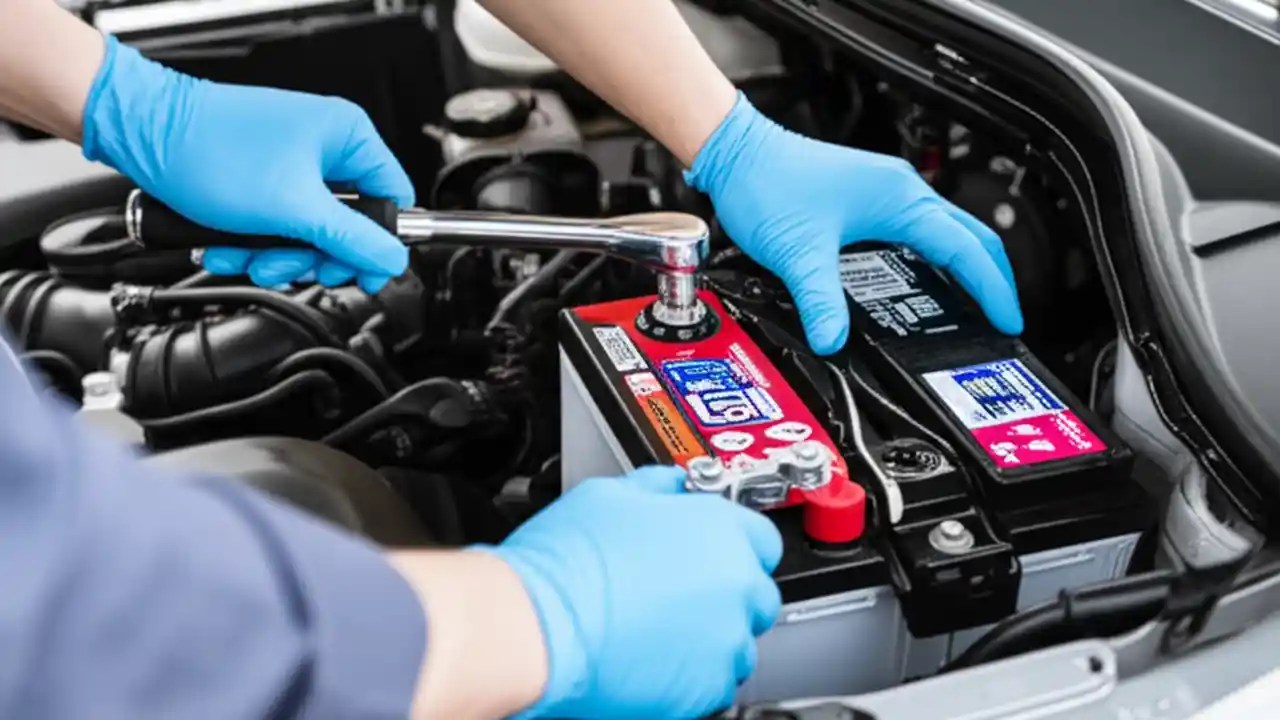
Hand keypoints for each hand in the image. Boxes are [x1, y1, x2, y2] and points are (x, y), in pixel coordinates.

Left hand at [82, 36, 412, 292]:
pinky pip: (277, 224)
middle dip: (313, 255)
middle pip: (348, 224)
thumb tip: (392, 260)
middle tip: (293, 264)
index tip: (360, 272)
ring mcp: (292, 161)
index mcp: (347, 136)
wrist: (141, 134)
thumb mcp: (294, 211)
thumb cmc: (208, 152)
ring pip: (309, 231)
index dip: (379, 244)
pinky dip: (253, 243)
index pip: (392, 199)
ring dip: (276, 255)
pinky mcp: (263, 177)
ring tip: (246, 256)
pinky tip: (227, 246)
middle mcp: (325, 145)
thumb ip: (352, 241)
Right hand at [485, 466, 782, 718]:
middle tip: (681, 596)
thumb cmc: (566, 563)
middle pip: (758, 595)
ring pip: (739, 644)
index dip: (734, 546)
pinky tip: (653, 659)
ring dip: (712, 638)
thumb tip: (668, 487)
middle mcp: (734, 585)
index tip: (713, 554)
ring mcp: (724, 641)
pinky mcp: (706, 689)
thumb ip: (656, 489)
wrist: (538, 626)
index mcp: (719, 530)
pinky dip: (693, 676)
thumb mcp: (610, 495)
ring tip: (661, 631)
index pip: (763, 539)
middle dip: (727, 596)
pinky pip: (715, 683)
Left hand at [686, 93, 1021, 354]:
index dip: (992, 290)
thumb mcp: (797, 254)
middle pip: (970, 236)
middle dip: (992, 278)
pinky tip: (921, 281)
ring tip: (973, 305)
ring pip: (947, 231)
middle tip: (1002, 318)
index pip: (966, 250)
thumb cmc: (765, 183)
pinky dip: (936, 257)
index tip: (1009, 321)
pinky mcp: (868, 196)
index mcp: (900, 200)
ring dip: (965, 266)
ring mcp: (886, 191)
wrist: (735, 152)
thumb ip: (820, 302)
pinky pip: (920, 229)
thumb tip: (834, 341)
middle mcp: (901, 191)